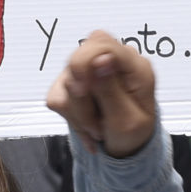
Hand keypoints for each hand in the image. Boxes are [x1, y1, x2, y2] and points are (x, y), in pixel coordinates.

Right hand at [44, 32, 157, 158]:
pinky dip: (71, 117)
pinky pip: (57, 97)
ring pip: (65, 83)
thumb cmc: (133, 135)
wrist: (125, 149)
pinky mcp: (71, 83)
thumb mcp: (128, 121)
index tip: (83, 89)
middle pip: (77, 60)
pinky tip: (88, 125)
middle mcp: (111, 62)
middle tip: (97, 123)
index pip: (101, 43)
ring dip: (78, 113)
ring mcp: (89, 71)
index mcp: (133, 66)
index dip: (85, 61)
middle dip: (80, 98)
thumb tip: (102, 58)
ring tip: (98, 128)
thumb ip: (113, 90)